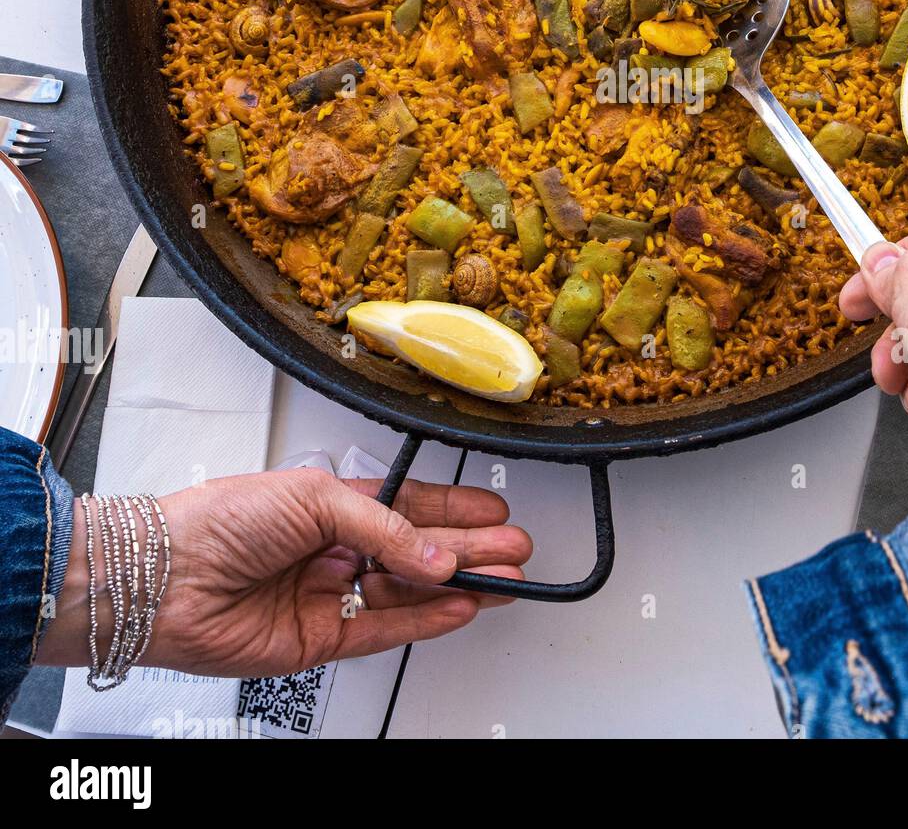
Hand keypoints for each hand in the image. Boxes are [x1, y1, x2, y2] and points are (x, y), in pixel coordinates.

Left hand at [40, 469, 531, 676]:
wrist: (163, 578)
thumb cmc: (220, 519)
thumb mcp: (315, 498)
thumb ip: (384, 526)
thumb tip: (435, 553)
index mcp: (334, 503)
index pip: (411, 506)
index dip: (456, 511)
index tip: (495, 514)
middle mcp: (336, 548)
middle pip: (419, 551)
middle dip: (470, 550)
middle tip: (514, 551)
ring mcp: (330, 594)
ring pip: (409, 592)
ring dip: (458, 585)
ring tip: (502, 580)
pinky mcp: (320, 639)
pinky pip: (384, 630)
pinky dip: (425, 620)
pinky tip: (458, 607)